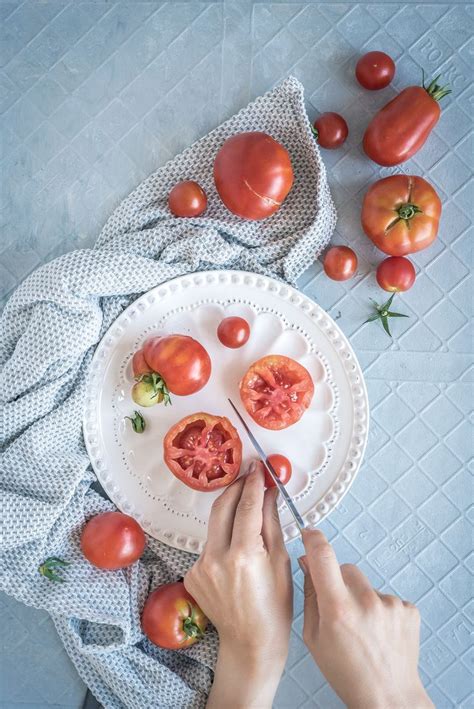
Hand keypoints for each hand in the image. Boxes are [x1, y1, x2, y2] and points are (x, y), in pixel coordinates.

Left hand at [184, 461, 292, 708]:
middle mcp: (216, 558)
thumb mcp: (280, 561)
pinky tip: (237, 544)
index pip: (246, 507)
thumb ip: (271, 522)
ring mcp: (200, 567)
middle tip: (250, 474)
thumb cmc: (275, 607)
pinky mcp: (192, 574)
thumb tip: (270, 491)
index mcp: (243, 555)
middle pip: (221, 508)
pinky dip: (223, 537)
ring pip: (214, 525)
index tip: (259, 466)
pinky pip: (209, 544)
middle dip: (236, 487)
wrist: (250, 645)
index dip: (253, 483)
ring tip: (248, 504)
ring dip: (230, 511)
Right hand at [300, 529, 432, 708]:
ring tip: (363, 627)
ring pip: (366, 584)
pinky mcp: (407, 609)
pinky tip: (379, 632)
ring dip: (361, 597)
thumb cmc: (347, 673)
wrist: (387, 696)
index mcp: (337, 609)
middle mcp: (365, 602)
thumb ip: (310, 595)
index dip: (313, 539)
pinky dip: (381, 610)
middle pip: (346, 568)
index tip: (310, 534)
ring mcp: (390, 604)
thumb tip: (307, 562)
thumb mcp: (313, 637)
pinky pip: (386, 597)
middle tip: (340, 609)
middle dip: (339, 582)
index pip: (323, 555)